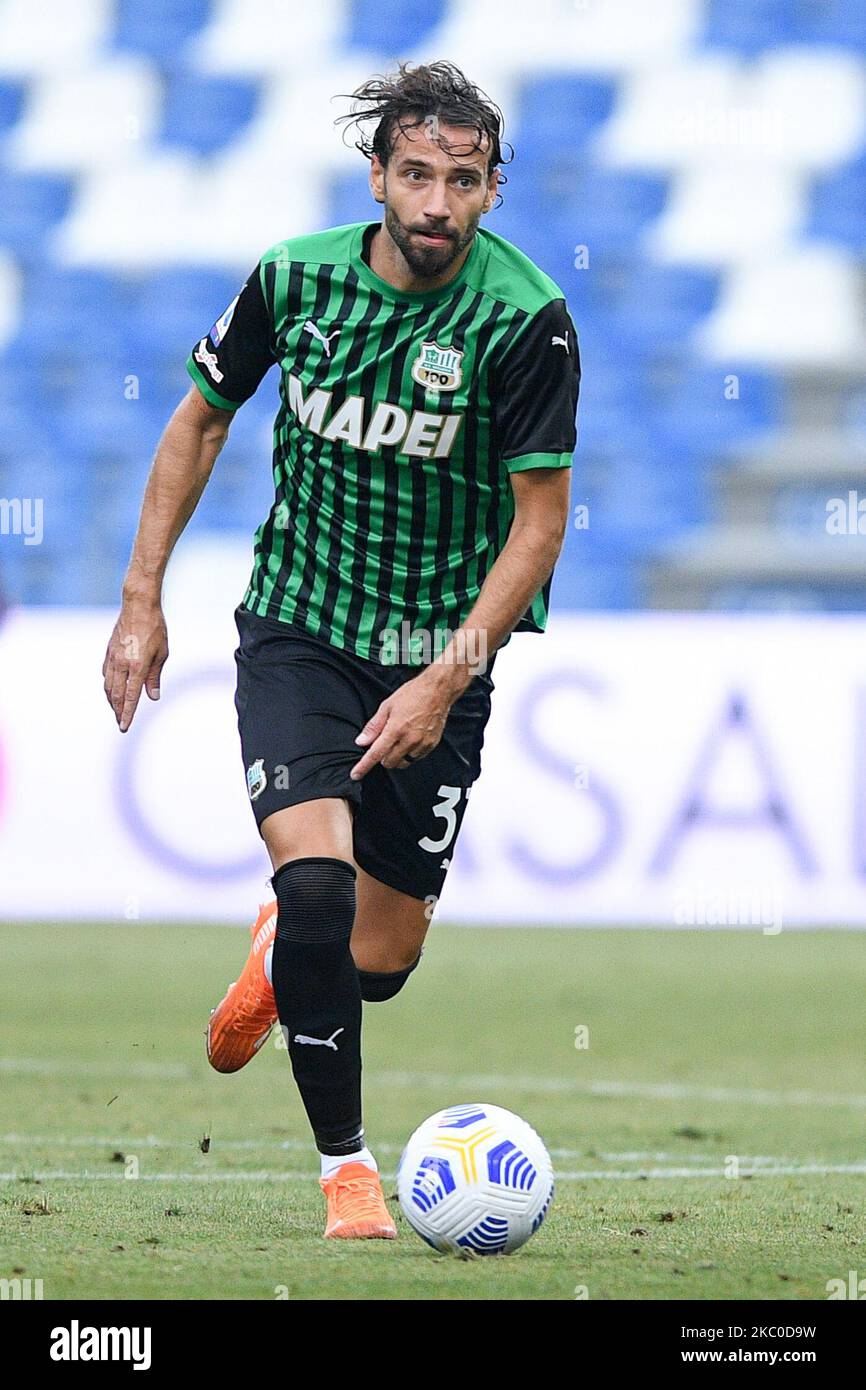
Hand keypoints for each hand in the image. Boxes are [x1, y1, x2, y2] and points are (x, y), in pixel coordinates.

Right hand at [102, 594, 167, 731]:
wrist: (138, 606)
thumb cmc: (155, 628)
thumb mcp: (161, 654)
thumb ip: (154, 677)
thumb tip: (152, 696)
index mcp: (137, 666)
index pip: (130, 697)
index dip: (127, 713)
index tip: (124, 726)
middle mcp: (122, 664)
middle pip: (116, 695)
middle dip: (118, 711)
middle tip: (120, 723)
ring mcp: (113, 657)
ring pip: (108, 685)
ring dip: (111, 700)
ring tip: (116, 710)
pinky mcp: (109, 651)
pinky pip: (106, 673)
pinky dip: (108, 685)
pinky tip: (112, 689)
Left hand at [350, 667, 459, 779]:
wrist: (437, 690)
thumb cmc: (413, 694)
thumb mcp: (387, 706)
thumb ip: (373, 727)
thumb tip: (362, 741)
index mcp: (395, 729)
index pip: (375, 754)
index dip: (364, 766)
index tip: (356, 775)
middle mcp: (409, 739)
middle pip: (389, 763)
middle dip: (383, 757)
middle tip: (385, 743)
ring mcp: (422, 744)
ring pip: (403, 763)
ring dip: (397, 756)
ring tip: (399, 740)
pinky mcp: (431, 745)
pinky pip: (416, 758)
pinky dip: (410, 753)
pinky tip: (411, 739)